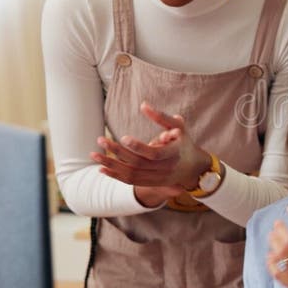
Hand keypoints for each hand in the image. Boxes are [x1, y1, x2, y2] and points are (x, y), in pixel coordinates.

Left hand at [90, 101, 209, 189]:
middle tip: (101, 140)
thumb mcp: (178, 126)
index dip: (138, 147)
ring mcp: (158, 178)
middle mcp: (165, 168)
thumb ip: (161, 117)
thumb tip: (143, 105)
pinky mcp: (150, 183)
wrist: (193, 167)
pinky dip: (115, 175)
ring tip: (94, 154)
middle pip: (138, 163)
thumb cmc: (184, 142)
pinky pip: (131, 181)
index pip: (153, 153)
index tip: (123, 137)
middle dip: (117, 152)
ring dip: (111, 165)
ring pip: (131, 174)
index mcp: (174, 154)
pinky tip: (101, 168)